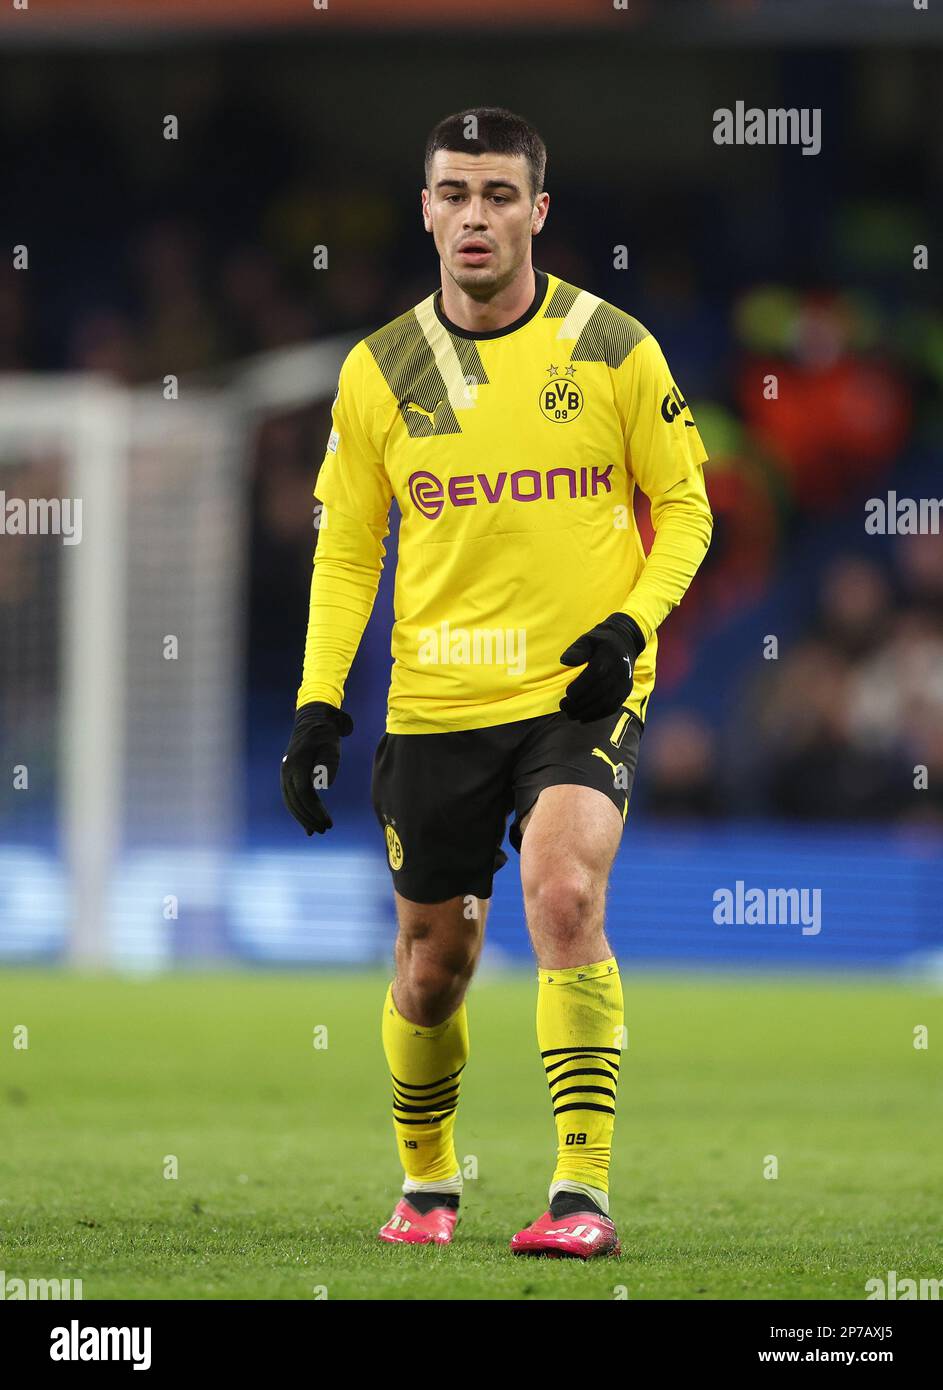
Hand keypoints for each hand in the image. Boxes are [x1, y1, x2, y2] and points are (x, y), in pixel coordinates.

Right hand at [280, 701, 353, 834]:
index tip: (328, 823)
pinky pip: (291, 797)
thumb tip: (321, 786)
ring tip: (316, 830)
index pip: (305, 794)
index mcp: (298, 764)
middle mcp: (287, 770)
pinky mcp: (288, 774)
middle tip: (325, 830)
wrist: (313, 720)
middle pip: (295, 802)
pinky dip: (298, 811)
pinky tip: (306, 824)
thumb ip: (328, 765)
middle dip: (309, 819)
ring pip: (291, 802)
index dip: (315, 811)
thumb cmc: (325, 735)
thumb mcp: (332, 747)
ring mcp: (285, 773)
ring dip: (302, 818)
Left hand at [559, 613, 645, 722]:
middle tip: (563, 706)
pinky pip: (612, 708)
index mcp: (610, 655)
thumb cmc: (600, 642)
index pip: (596, 673)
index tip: (567, 693)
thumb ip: (577, 650)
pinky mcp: (625, 692)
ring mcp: (624, 683)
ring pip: (606, 703)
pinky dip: (597, 716)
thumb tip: (565, 661)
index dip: (581, 686)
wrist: (625, 644)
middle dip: (580, 703)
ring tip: (570, 714)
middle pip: (600, 691)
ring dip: (586, 712)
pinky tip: (582, 718)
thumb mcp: (587, 639)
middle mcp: (620, 671)